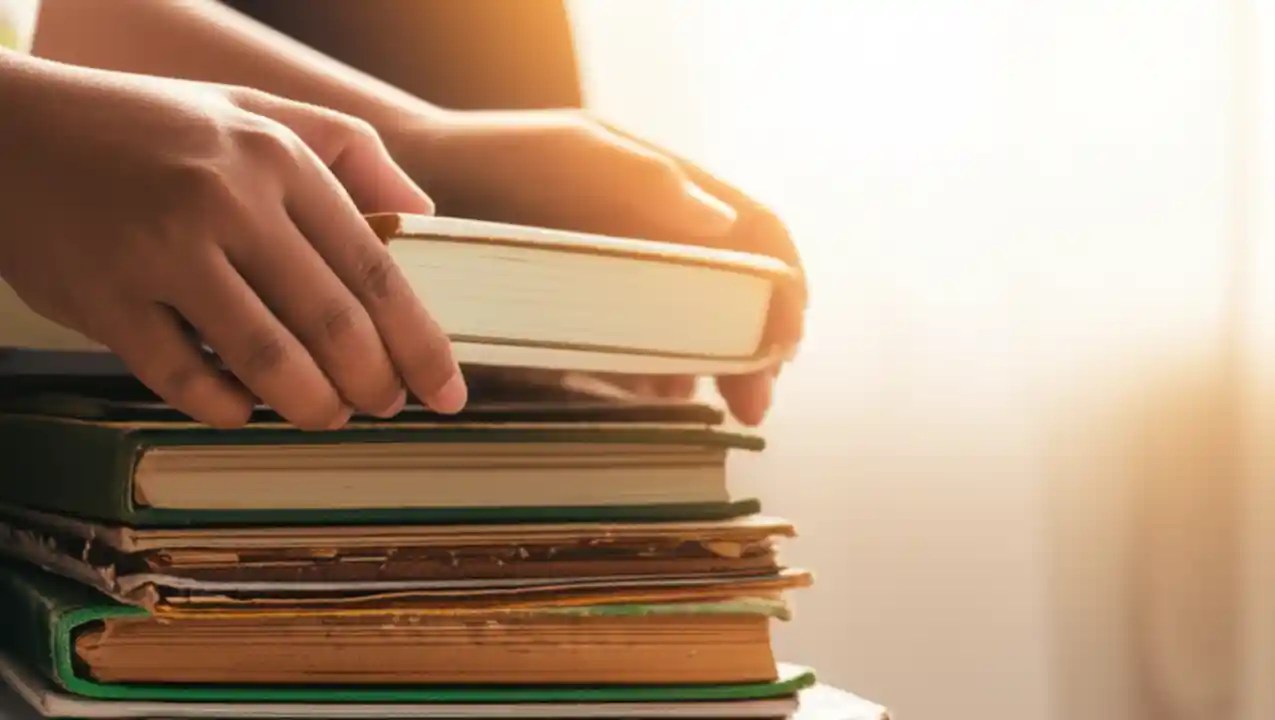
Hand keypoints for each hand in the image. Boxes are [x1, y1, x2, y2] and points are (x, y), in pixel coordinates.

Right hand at [0, 55, 465, 427]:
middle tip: (386, 405)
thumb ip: (349, 151)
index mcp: (277, 160)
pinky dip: (229, 409)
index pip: (375, 271)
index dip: (421, 343)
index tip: (449, 391)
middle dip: (376, 385)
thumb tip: (425, 211)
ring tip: (329, 413)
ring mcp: (161, 253)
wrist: (12, 132)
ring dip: (314, 407)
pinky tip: (247, 410)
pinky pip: (187, 380)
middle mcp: (226, 204)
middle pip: (335, 326)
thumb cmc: (151, 127)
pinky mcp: (104, 300)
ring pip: (269, 362)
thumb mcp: (254, 112)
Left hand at [393, 110, 804, 424]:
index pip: (756, 234)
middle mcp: (659, 237)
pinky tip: (661, 397)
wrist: (411, 192)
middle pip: (735, 293)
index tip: (787, 338)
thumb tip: (727, 230)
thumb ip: (645, 182)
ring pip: (694, 328)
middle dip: (754, 346)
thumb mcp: (571, 155)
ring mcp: (625, 279)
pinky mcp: (585, 317)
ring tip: (719, 406)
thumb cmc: (495, 157)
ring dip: (716, 367)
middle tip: (754, 402)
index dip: (784, 283)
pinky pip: (640, 352)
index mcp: (671, 191)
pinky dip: (661, 377)